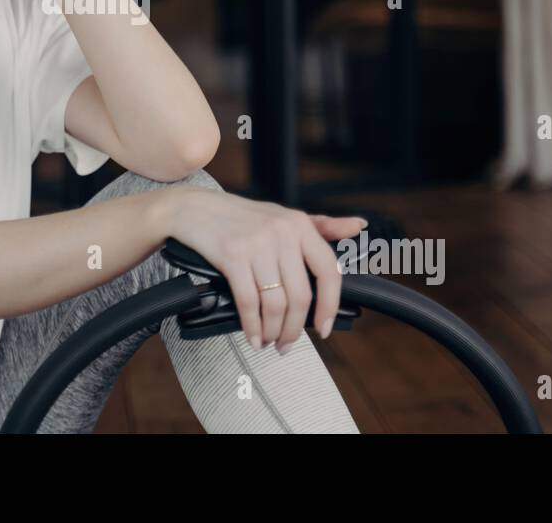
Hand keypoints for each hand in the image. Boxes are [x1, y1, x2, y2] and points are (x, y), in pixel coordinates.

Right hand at [165, 189, 366, 353]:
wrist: (193, 208)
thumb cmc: (239, 217)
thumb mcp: (282, 216)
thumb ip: (322, 225)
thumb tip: (358, 226)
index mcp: (299, 224)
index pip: (328, 271)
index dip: (328, 306)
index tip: (323, 329)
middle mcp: (282, 232)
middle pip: (300, 295)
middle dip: (294, 328)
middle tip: (285, 344)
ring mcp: (257, 243)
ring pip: (275, 303)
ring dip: (272, 331)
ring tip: (267, 342)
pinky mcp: (232, 255)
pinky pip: (249, 302)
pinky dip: (252, 326)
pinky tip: (252, 335)